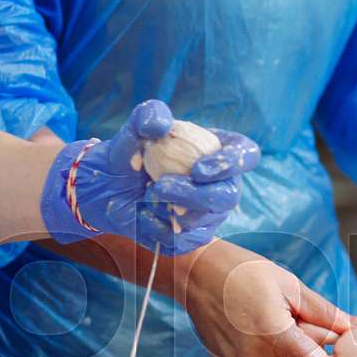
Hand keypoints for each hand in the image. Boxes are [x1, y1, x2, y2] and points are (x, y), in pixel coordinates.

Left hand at [41, 101, 258, 254]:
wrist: (110, 186)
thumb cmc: (131, 153)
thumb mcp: (134, 129)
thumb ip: (147, 116)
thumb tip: (161, 124)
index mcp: (219, 151)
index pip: (246, 155)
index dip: (231, 164)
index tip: (197, 169)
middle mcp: (223, 184)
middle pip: (228, 195)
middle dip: (195, 195)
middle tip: (160, 186)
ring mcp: (210, 213)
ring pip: (205, 220)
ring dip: (170, 209)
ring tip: (146, 195)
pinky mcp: (192, 236)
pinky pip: (185, 241)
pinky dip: (158, 228)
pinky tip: (142, 214)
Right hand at [183, 241, 356, 356]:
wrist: (195, 273)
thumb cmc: (241, 272)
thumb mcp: (291, 285)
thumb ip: (327, 313)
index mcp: (272, 334)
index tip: (350, 354)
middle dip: (316, 350)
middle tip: (307, 319)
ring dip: (294, 353)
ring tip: (279, 320)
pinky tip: (263, 335)